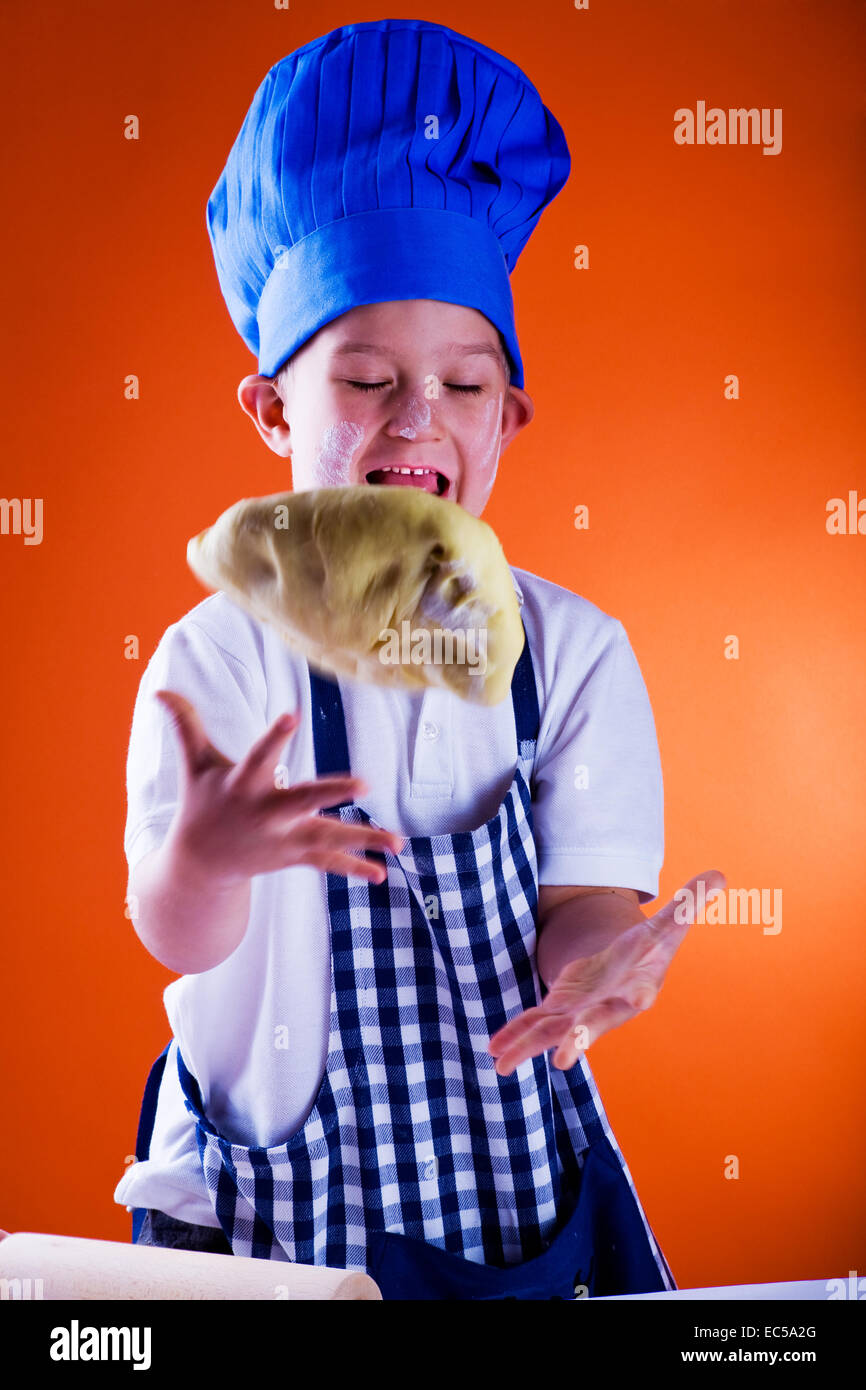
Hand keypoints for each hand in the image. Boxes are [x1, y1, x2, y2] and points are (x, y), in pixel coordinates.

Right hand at [155, 690, 404, 886]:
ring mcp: (281, 838)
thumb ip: (186, 725)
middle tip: (364, 783)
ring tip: (399, 842)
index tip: (292, 715)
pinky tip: (383, 873)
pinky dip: (354, 867)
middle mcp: (266, 812)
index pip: (260, 754)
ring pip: (327, 836)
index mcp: (243, 784)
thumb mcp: (195, 764)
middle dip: (331, 792)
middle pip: (302, 800)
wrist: (198, 864)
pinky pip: (326, 863)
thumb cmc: (202, 802)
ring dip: (363, 839)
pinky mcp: (292, 856)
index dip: (275, 736)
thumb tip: (160, 690)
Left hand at [487, 870, 725, 1074]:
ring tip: (503, 1066)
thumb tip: (720, 875)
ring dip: (529, 1046)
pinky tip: (496, 1050)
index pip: (639, 993)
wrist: (629, 970)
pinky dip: (516, 1034)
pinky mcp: (561, 1007)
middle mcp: (609, 1007)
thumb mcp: (668, 925)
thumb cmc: (651, 949)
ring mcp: (582, 1010)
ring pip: (554, 1031)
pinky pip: (536, 1023)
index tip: (637, 1004)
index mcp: (639, 987)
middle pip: (593, 1023)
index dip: (634, 1000)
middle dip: (578, 1039)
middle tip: (563, 1059)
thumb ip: (688, 904)